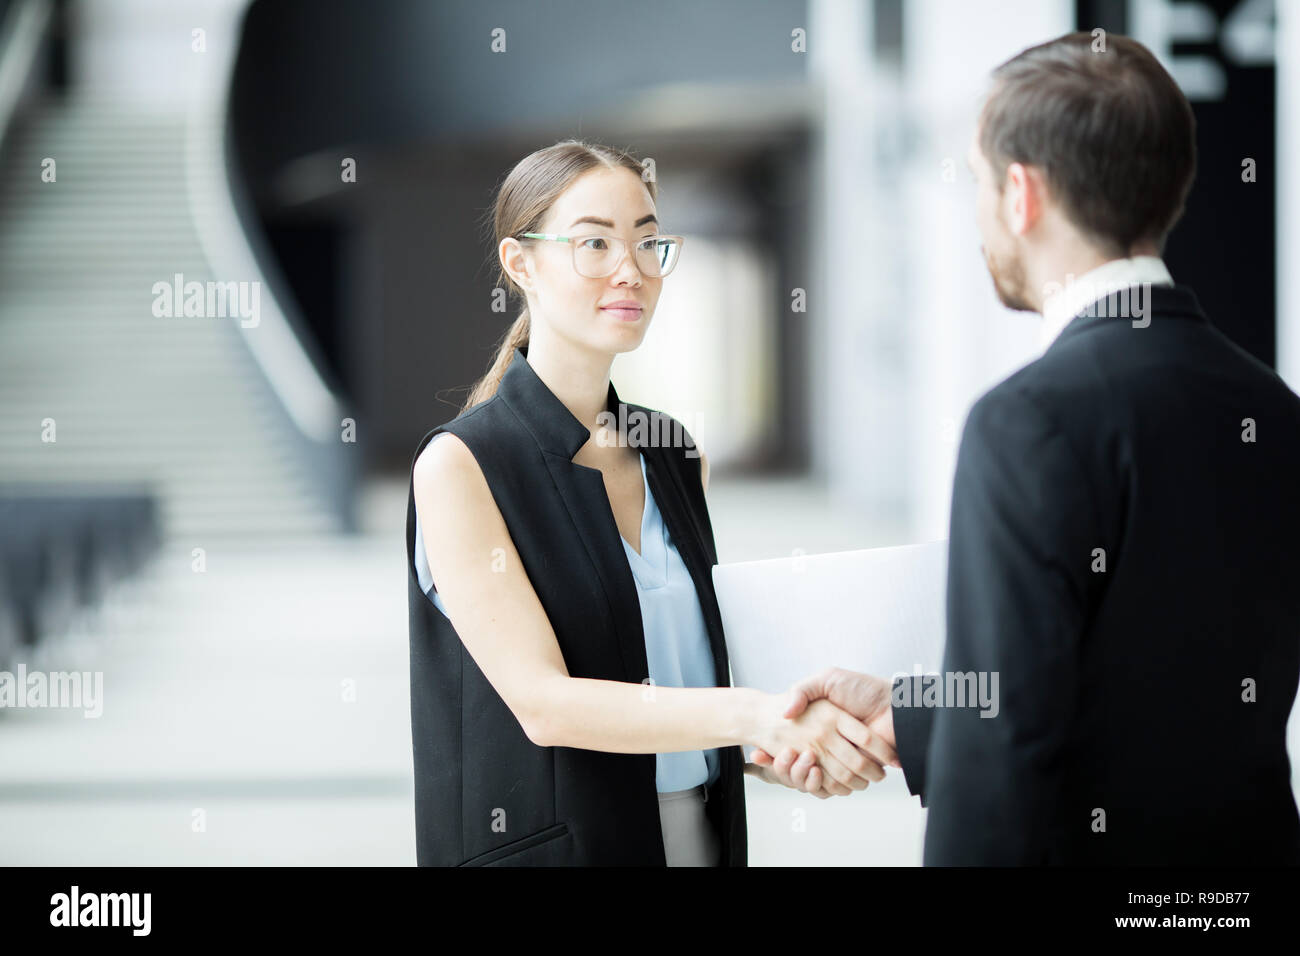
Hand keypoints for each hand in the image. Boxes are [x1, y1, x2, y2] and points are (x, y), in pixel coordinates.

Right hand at [750, 693, 883, 792]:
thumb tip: (785, 712)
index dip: (774, 750)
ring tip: (788, 765)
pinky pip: (835, 784)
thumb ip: (803, 691)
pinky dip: (824, 785)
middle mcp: (830, 741)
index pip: (790, 741)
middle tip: (761, 762)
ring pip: (814, 775)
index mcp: (822, 723)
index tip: (756, 753)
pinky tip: (811, 774)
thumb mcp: (828, 680)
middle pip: (798, 762)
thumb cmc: (864, 689)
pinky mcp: (858, 769)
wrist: (897, 705)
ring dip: (799, 775)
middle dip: (781, 765)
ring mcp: (843, 757)